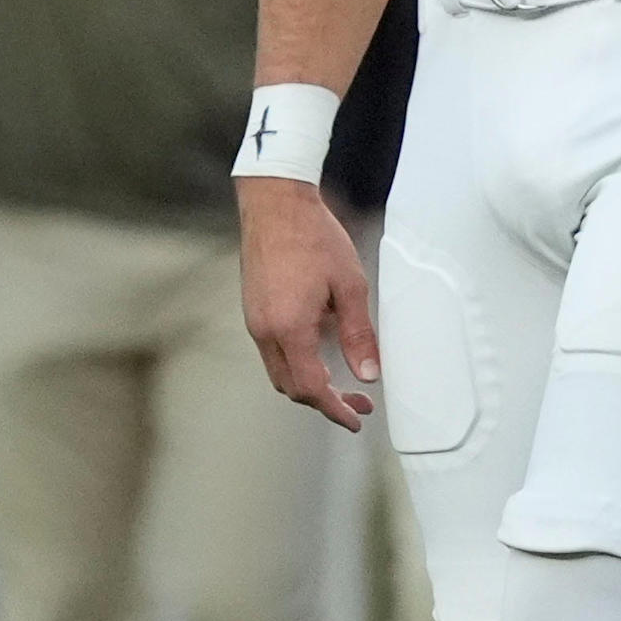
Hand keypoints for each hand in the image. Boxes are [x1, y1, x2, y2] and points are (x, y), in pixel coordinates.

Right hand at [240, 178, 378, 430]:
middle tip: (359, 403)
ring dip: (309, 383)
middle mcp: (265, 330)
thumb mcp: (349, 286)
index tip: (356, 418)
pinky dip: (297, 362)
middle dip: (324, 402)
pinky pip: (273, 351)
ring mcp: (254, 320)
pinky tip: (321, 348)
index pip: (310, 389)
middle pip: (291, 387)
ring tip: (341, 381)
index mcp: (290, 328)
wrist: (275, 203)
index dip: (335, 409)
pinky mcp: (253, 309)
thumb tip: (368, 374)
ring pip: (280, 371)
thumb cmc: (313, 237)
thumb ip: (359, 335)